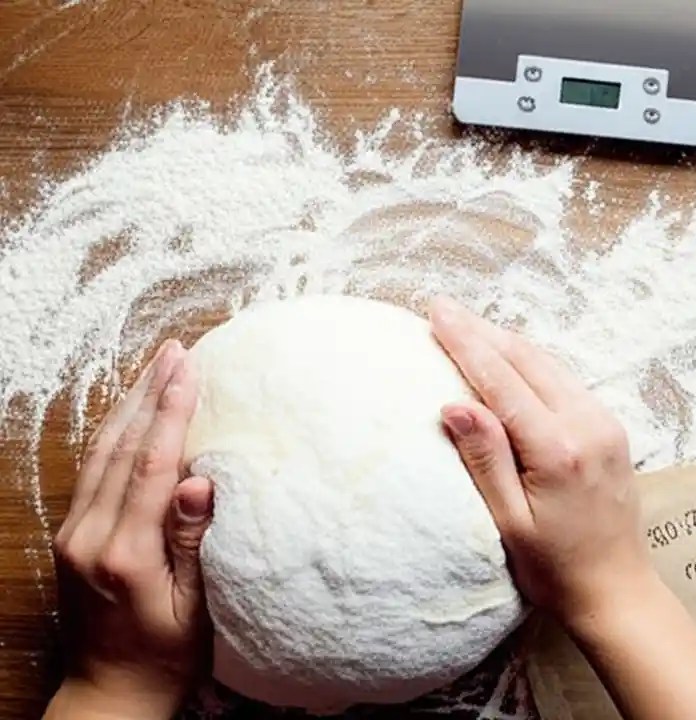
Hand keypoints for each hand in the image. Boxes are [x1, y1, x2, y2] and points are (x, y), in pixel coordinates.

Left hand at [47, 341, 214, 719]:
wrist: (110, 692)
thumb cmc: (167, 657)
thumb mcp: (194, 607)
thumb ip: (193, 542)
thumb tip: (199, 482)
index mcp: (124, 553)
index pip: (151, 466)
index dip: (171, 413)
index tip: (189, 369)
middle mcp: (90, 536)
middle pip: (122, 448)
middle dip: (150, 394)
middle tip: (176, 350)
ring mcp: (74, 534)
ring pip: (103, 453)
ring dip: (131, 405)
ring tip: (157, 367)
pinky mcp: (71, 535)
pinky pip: (94, 470)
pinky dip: (116, 433)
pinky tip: (132, 412)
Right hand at [428, 297, 658, 629]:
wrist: (617, 590)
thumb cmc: (556, 568)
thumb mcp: (510, 522)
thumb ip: (485, 458)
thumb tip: (455, 403)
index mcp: (559, 449)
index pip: (502, 380)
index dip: (467, 342)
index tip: (437, 313)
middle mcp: (589, 426)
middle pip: (529, 360)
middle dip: (484, 332)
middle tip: (444, 309)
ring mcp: (605, 424)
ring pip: (551, 365)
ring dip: (509, 343)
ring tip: (470, 325)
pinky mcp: (611, 430)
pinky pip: (567, 381)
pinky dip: (533, 363)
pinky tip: (510, 358)